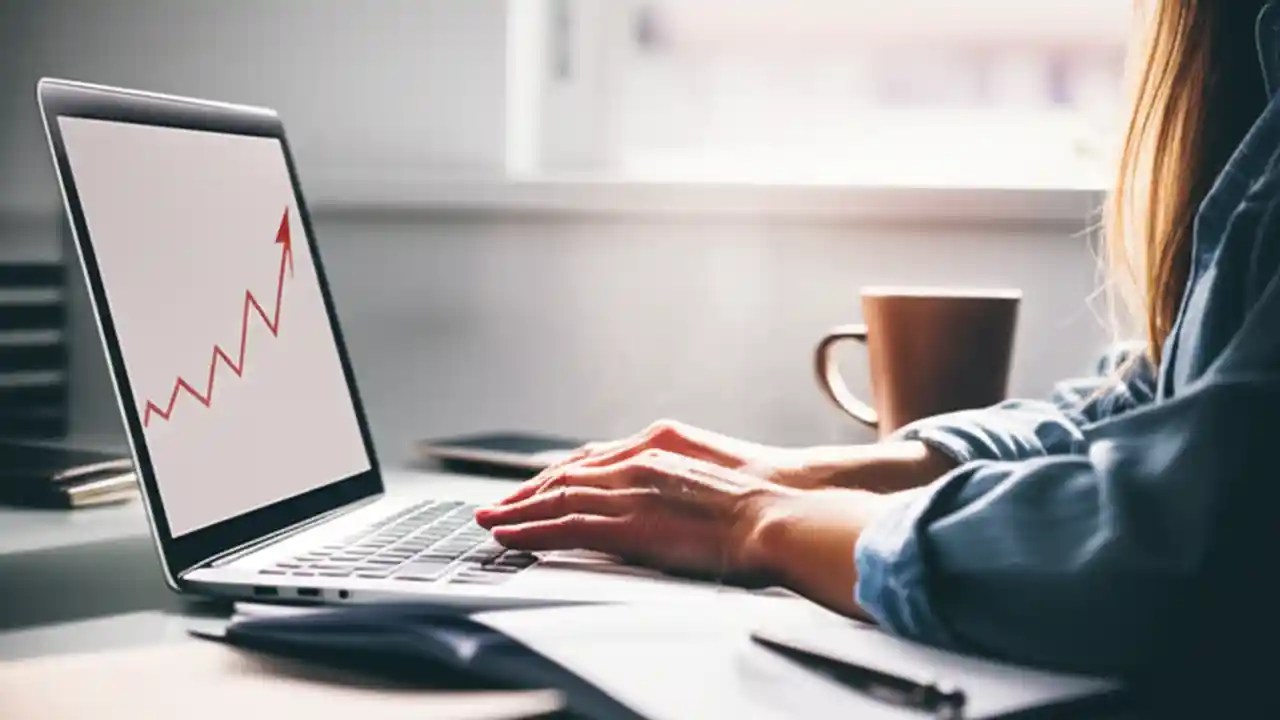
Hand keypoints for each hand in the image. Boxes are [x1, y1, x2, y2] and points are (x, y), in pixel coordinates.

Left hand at [500, 420, 807, 506]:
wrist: (783, 507)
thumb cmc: (767, 495)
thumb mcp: (717, 468)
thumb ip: (682, 474)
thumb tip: (673, 494)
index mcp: (660, 440)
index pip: (595, 457)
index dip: (562, 473)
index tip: (540, 484)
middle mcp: (637, 458)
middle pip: (568, 473)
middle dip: (529, 490)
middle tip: (500, 503)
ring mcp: (629, 489)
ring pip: (556, 497)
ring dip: (518, 510)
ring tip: (491, 520)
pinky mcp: (625, 523)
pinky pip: (562, 527)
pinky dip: (529, 531)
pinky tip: (509, 536)